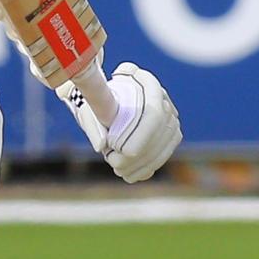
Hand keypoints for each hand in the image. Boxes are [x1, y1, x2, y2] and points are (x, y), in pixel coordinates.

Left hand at [61, 62, 181, 183]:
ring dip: (140, 164)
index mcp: (146, 83)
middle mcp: (163, 99)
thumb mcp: (89, 108)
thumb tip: (101, 145)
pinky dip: (145, 168)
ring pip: (163, 146)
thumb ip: (93, 124)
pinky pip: (163, 155)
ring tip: (118, 170)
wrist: (106, 105)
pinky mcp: (169, 136)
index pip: (153, 113)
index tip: (114, 146)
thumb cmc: (96, 104)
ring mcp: (169, 118)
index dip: (138, 134)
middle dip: (137, 154)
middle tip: (113, 163)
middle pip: (160, 132)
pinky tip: (129, 175)